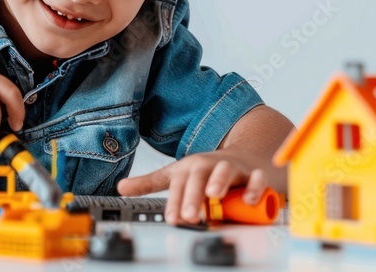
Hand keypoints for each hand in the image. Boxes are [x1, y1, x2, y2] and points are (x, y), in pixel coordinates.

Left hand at [116, 149, 268, 224]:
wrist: (244, 157)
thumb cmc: (207, 171)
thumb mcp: (176, 174)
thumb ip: (150, 183)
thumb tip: (120, 188)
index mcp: (190, 168)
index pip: (178, 183)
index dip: (174, 201)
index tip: (172, 218)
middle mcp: (209, 166)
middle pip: (198, 177)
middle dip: (193, 196)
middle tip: (189, 215)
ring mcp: (231, 168)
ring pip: (225, 171)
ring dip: (219, 182)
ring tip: (214, 195)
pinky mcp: (253, 173)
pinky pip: (255, 178)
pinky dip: (253, 187)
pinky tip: (248, 199)